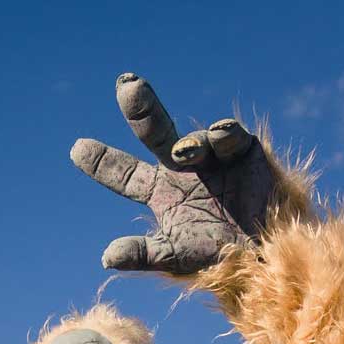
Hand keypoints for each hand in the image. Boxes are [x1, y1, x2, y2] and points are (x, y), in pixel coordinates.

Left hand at [71, 73, 278, 274]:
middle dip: (141, 108)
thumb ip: (143, 254)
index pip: (124, 175)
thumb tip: (106, 257)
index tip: (77, 149)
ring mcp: (213, 157)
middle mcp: (183, 169)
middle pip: (155, 133)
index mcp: (160, 192)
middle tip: (126, 85)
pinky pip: (229, 136)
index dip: (102, 162)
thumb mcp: (176, 256)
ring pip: (193, 139)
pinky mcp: (243, 151)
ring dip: (188, 143)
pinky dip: (223, 134)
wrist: (267, 255)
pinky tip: (219, 138)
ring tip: (183, 155)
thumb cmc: (218, 258)